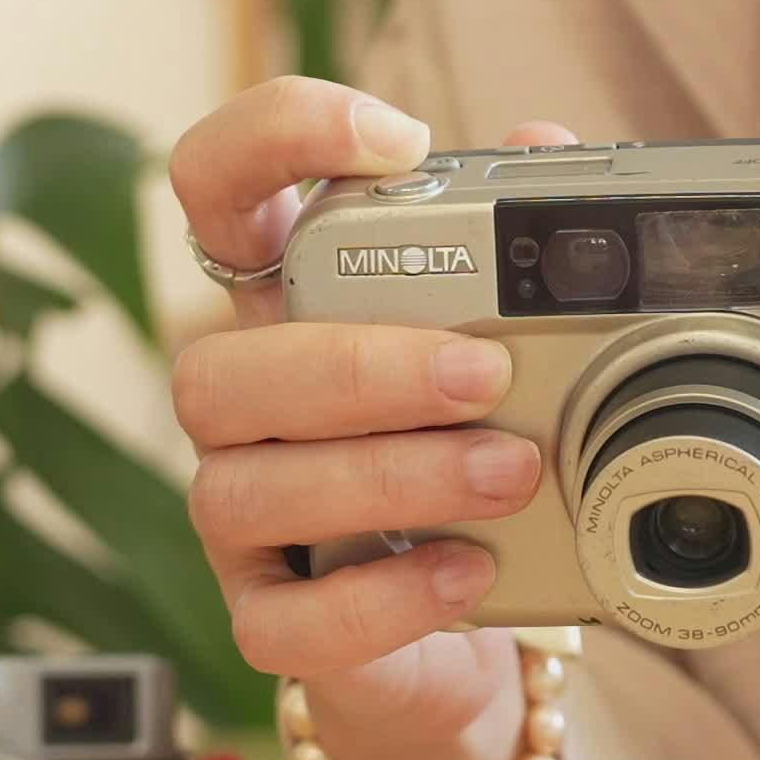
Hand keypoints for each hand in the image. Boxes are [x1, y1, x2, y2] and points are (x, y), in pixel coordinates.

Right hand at [170, 80, 577, 759]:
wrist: (470, 619)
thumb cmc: (469, 450)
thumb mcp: (506, 340)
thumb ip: (515, 243)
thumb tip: (542, 146)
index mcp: (284, 305)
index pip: (218, 187)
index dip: (275, 140)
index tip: (394, 141)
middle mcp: (242, 407)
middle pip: (219, 367)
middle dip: (358, 366)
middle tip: (486, 372)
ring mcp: (240, 517)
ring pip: (244, 491)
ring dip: (390, 477)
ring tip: (510, 473)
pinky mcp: (269, 619)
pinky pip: (284, 620)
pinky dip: (382, 598)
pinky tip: (467, 572)